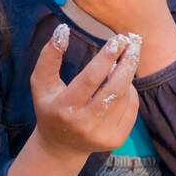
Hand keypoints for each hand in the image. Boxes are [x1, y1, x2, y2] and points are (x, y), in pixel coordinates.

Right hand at [30, 24, 141, 156]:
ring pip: (124, 97)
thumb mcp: (40, 83)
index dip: (106, 58)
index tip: (118, 40)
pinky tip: (121, 83)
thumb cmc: (49, 106)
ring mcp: (102, 135)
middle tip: (134, 42)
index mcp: (64, 108)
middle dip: (127, 62)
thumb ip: (48, 56)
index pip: (90, 79)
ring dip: (126, 75)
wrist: (60, 145)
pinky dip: (129, 92)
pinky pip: (131, 108)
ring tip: (124, 61)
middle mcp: (84, 124)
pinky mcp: (116, 140)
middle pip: (114, 89)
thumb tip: (63, 29)